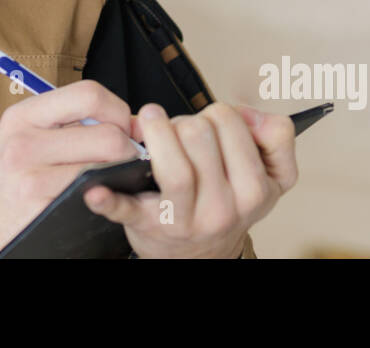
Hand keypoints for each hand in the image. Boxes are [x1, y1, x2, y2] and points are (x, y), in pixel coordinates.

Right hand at [0, 80, 140, 257]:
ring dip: (121, 173)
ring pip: (107, 165)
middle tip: (124, 159)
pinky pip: (94, 192)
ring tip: (111, 176)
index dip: (118, 110)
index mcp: (23, 115)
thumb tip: (130, 121)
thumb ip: (69, 122)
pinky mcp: (42, 204)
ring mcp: (31, 174)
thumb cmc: (7, 182)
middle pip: (108, 134)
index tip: (123, 128)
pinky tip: (99, 195)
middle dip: (128, 149)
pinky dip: (106, 193)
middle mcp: (24, 140)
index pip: (89, 94)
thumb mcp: (24, 138)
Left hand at [82, 102, 296, 257]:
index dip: (214, 113)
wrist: (202, 255)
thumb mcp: (271, 175)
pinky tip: (95, 192)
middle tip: (177, 131)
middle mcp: (225, 208)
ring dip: (155, 134)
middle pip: (198, 135)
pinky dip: (109, 202)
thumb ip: (275, 136)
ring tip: (148, 125)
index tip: (209, 125)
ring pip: (174, 167)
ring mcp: (187, 220)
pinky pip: (128, 212)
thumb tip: (249, 114)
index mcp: (256, 189)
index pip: (229, 121)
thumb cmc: (227, 199)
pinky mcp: (150, 227)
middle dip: (183, 121)